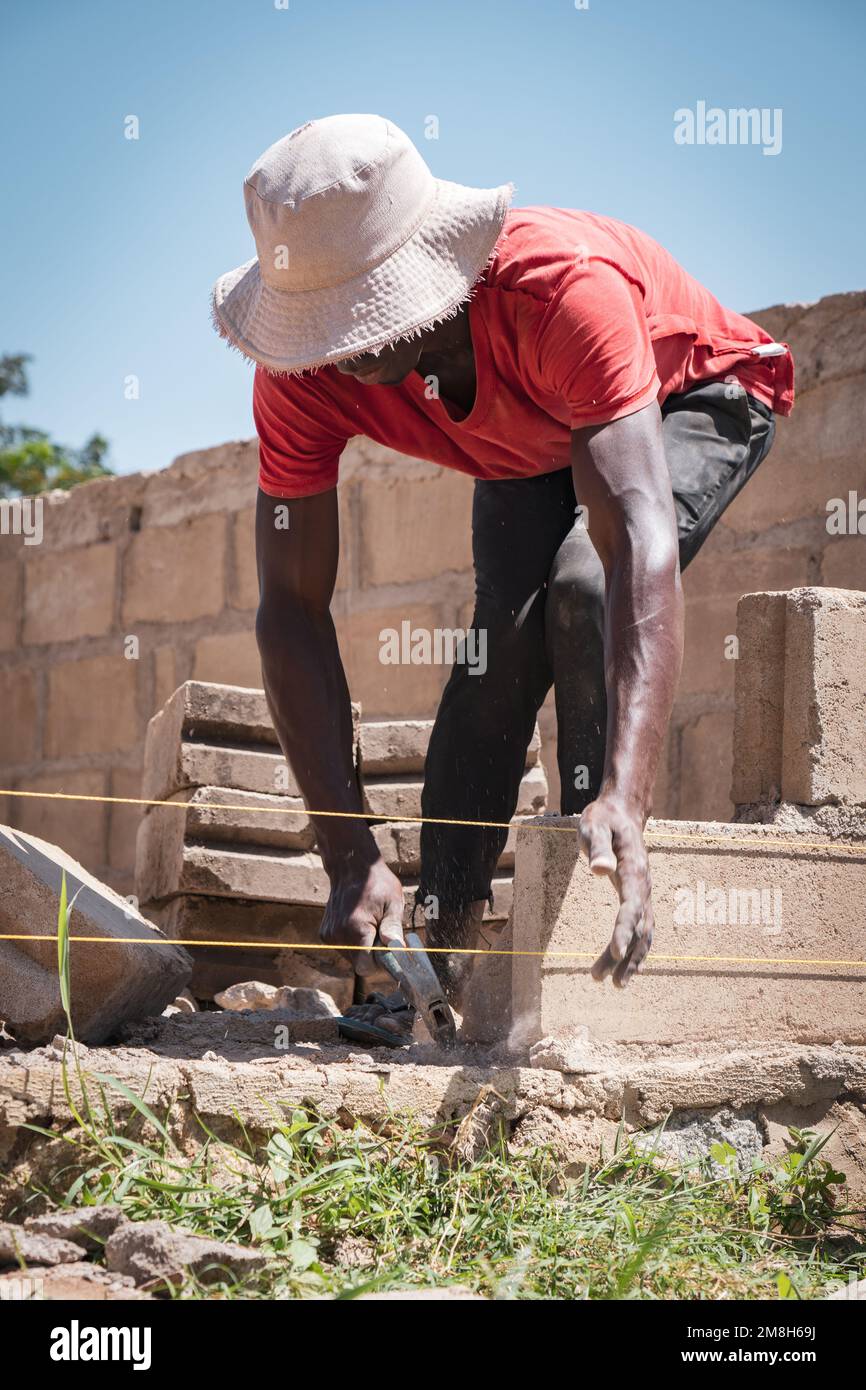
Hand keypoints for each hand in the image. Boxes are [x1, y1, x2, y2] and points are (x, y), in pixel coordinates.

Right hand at [320, 854, 405, 975]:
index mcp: (356, 928)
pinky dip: (353, 941)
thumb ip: (393, 927)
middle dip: (373, 953)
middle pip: (359, 963)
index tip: (388, 950)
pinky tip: (357, 922)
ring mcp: (330, 935)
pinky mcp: (325, 934)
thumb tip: (398, 949)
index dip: (379, 963)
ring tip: (369, 923)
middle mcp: (338, 934)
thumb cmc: (377, 883)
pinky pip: (344, 948)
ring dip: (363, 947)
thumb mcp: (393, 902)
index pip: (365, 966)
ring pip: (352, 956)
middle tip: (381, 931)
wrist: (351, 867)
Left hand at [578, 794, 651, 986]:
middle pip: (639, 927)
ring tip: (612, 985)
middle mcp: (643, 886)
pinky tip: (624, 968)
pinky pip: (642, 929)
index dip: (623, 930)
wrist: (621, 813)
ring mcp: (643, 893)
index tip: (613, 953)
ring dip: (630, 960)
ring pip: (643, 934)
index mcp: (634, 869)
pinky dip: (636, 951)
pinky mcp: (638, 897)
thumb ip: (597, 847)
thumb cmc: (603, 819)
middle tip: (601, 980)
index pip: (631, 906)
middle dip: (623, 956)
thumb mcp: (594, 826)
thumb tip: (598, 870)